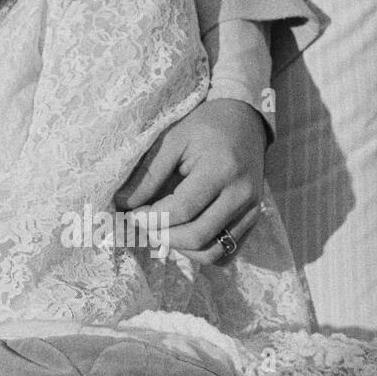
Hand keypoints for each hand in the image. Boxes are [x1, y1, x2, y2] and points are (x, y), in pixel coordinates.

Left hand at [115, 99, 265, 263]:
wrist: (244, 122)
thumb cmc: (204, 127)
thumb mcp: (172, 139)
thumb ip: (149, 173)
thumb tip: (123, 203)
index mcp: (221, 170)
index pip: (182, 210)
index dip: (151, 217)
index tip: (131, 212)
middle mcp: (242, 196)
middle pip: (197, 236)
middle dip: (161, 235)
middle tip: (142, 222)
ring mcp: (252, 211)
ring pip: (213, 252)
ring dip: (179, 248)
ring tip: (160, 228)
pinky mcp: (253, 221)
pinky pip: (226, 254)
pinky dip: (200, 252)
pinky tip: (182, 233)